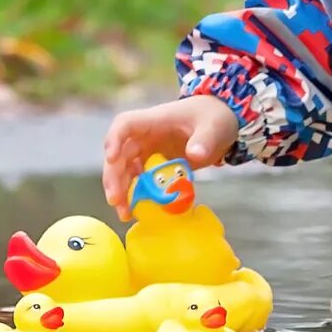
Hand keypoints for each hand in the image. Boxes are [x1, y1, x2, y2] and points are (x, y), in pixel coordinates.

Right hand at [102, 94, 239, 208]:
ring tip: (124, 213)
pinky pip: (139, 180)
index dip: (114, 139)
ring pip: (125, 169)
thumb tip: (194, 154)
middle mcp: (145, 136)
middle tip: (115, 200)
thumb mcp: (214, 126)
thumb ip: (205, 140)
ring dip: (121, 190)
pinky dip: (135, 194)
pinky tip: (136, 210)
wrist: (221, 121)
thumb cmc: (214, 117)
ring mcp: (148, 150)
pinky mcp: (154, 165)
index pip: (125, 124)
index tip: (110, 158)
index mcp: (155, 120)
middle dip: (114, 177)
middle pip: (120, 153)